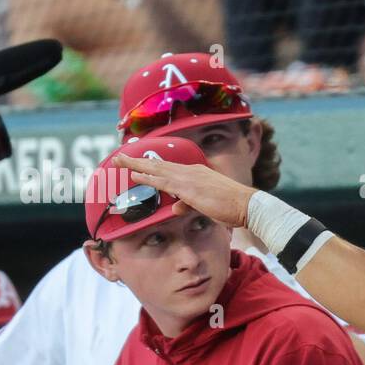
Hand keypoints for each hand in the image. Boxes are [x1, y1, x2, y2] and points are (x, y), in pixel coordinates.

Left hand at [113, 153, 252, 227]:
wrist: (247, 206)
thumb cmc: (232, 207)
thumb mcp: (207, 206)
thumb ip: (189, 205)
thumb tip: (177, 207)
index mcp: (196, 174)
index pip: (169, 168)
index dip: (152, 165)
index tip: (137, 163)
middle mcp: (191, 171)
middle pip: (158, 164)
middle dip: (137, 160)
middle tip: (118, 157)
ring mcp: (189, 178)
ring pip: (156, 169)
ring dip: (136, 164)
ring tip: (118, 161)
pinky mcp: (189, 188)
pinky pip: (163, 181)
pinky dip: (147, 176)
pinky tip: (134, 175)